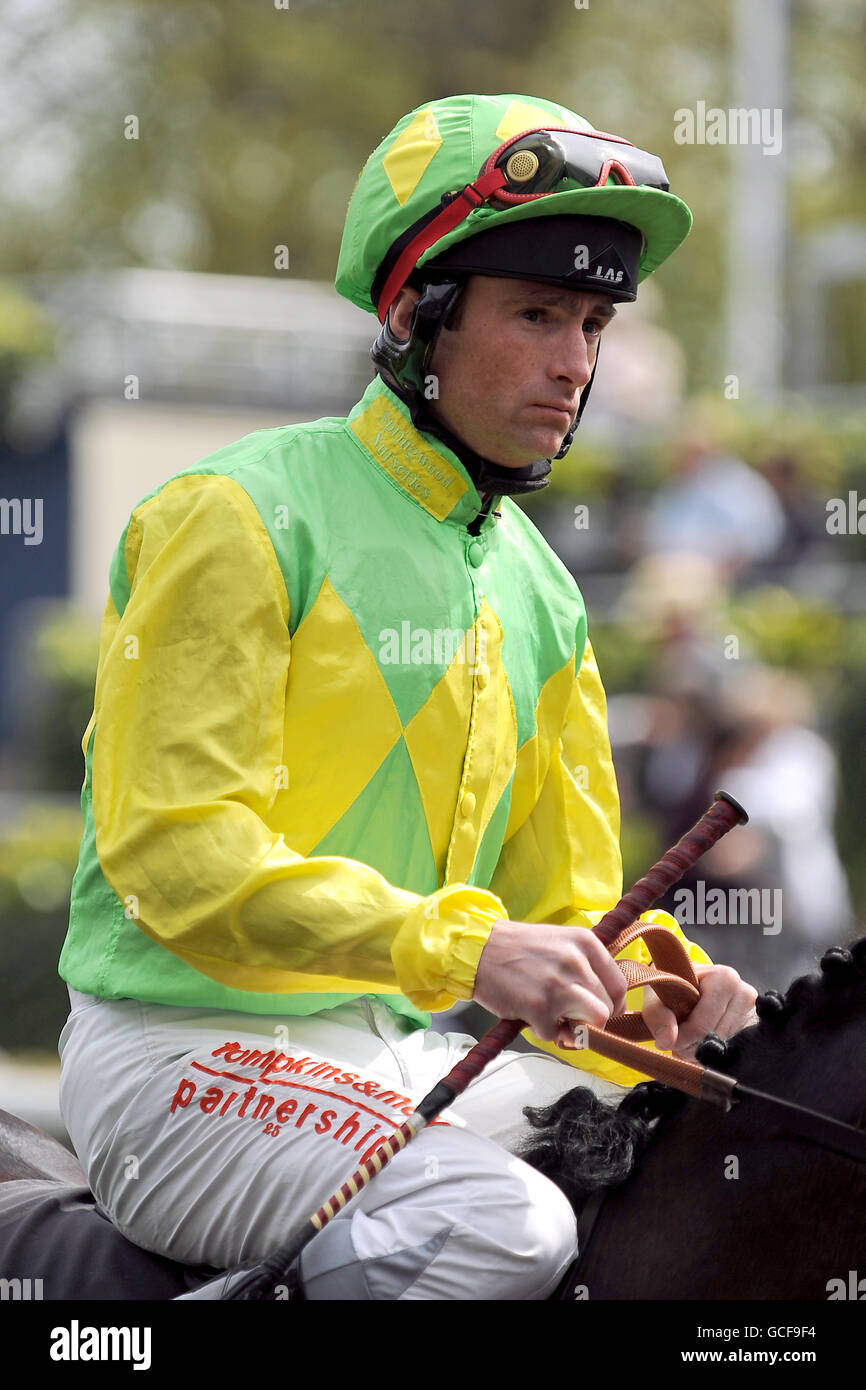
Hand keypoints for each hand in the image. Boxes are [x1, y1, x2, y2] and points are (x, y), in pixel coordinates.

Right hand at [472, 919, 628, 1048]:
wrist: (477, 950)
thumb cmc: (517, 948)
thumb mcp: (559, 941)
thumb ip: (584, 964)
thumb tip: (606, 999)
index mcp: (585, 943)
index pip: (619, 985)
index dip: (613, 1004)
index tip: (600, 1010)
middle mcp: (576, 962)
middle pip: (609, 1007)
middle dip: (592, 1018)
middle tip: (571, 1016)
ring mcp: (559, 986)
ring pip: (595, 1022)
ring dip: (578, 1028)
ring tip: (558, 1020)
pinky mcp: (540, 1007)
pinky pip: (557, 1035)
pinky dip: (544, 1031)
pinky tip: (531, 1014)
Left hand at [642, 963, 758, 1056]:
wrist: (686, 984)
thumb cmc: (673, 987)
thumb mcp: (657, 994)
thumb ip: (656, 1014)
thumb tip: (667, 1039)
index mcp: (725, 978)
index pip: (701, 1026)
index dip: (680, 1037)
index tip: (667, 1036)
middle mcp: (744, 994)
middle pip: (712, 1041)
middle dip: (689, 1046)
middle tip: (677, 1037)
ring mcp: (752, 1014)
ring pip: (721, 1051)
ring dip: (698, 1052)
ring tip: (688, 1036)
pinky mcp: (753, 1032)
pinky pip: (729, 1056)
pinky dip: (710, 1055)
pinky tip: (701, 1041)